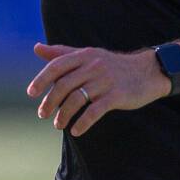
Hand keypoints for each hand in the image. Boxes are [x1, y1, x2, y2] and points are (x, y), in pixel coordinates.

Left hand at [27, 42, 170, 136]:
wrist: (148, 72)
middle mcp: (93, 66)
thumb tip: (37, 48)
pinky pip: (94, 111)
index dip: (42, 80)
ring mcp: (105, 81)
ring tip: (58, 125)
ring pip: (76, 99)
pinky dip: (82, 123)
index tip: (31, 93)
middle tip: (42, 114)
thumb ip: (62, 53)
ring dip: (63, 115)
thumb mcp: (88, 55)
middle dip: (50, 102)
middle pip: (64, 85)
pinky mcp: (117, 96)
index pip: (57, 66)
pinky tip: (76, 131)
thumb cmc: (113, 65)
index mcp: (84, 55)